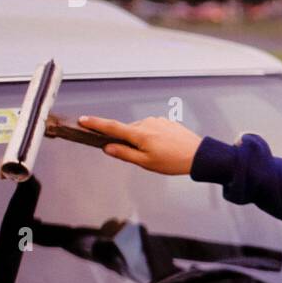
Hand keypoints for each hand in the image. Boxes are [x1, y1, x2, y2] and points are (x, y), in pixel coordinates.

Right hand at [79, 115, 202, 174]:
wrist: (198, 155)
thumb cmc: (173, 161)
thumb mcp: (146, 162)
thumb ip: (124, 153)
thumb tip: (107, 147)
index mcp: (140, 134)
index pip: (111, 127)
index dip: (95, 124)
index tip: (83, 120)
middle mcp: (147, 123)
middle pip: (126, 131)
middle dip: (126, 141)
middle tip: (141, 157)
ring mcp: (157, 120)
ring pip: (139, 130)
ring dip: (141, 140)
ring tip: (157, 154)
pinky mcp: (165, 121)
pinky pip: (151, 128)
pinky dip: (151, 137)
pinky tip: (163, 147)